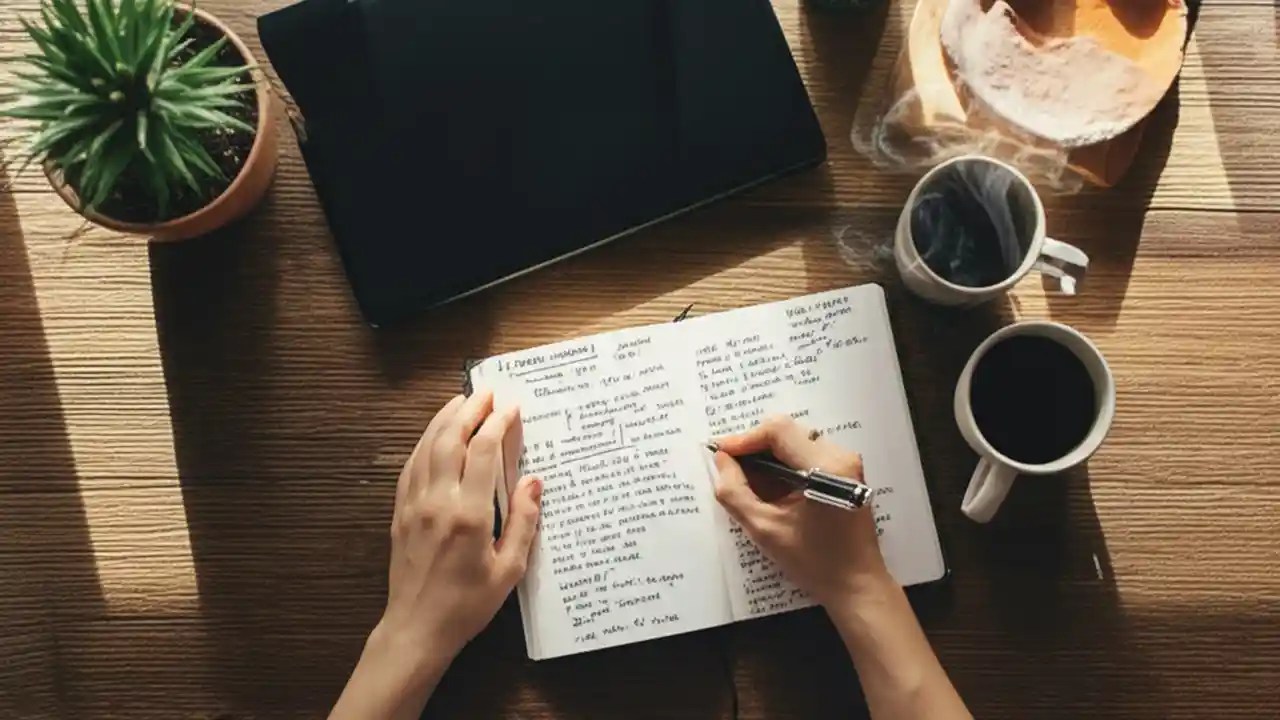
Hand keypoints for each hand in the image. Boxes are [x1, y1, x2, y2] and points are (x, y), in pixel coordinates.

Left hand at [378, 390, 541, 662]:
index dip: (497, 424)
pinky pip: (411, 466)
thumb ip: (523, 523)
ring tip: (460, 401)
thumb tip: (532, 483)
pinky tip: (433, 435)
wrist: (417, 628)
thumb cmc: (467, 605)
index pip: (482, 452)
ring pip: (426, 447)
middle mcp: (438, 502)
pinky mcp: (400, 513)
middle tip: (486, 392)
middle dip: (469, 410)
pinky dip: (424, 443)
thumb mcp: (509, 570)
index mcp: (469, 515)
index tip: (510, 408)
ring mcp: (414, 505)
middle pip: (451, 439)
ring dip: (444, 420)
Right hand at [712, 415, 889, 606]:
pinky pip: (806, 455)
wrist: (857, 584)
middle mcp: (840, 456)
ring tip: (746, 480)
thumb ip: (736, 492)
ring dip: (768, 456)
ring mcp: (846, 463)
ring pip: (795, 442)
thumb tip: (721, 460)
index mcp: (826, 467)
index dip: (744, 439)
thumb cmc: (814, 562)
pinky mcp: (845, 472)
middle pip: (787, 432)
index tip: (720, 454)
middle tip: (730, 468)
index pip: (778, 431)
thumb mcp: (765, 530)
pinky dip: (783, 464)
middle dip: (754, 447)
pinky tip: (769, 487)